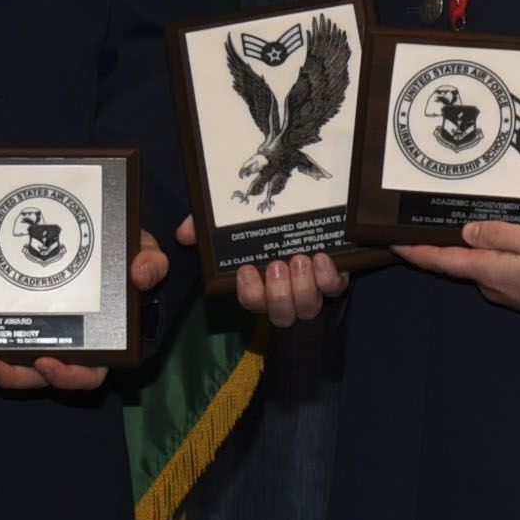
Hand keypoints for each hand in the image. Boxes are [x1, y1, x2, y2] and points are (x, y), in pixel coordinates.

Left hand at [0, 231, 176, 395]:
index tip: (47, 363)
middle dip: (15, 376)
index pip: (89, 373)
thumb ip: (151, 262)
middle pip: (44, 377)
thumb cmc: (125, 253)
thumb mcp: (145, 251)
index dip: (69, 376)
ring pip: (18, 370)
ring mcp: (43, 341)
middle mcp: (71, 348)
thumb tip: (141, 273)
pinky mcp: (20, 330)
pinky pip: (1, 351)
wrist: (102, 238)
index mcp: (104, 340)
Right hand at [194, 209, 348, 327]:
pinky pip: (335, 288)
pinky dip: (329, 277)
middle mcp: (284, 294)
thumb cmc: (259, 223)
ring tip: (300, 260)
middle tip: (278, 266)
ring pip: (308, 307)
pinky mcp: (334, 278)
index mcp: (258, 286)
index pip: (251, 302)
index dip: (250, 293)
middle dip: (279, 294)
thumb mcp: (227, 221)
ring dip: (304, 287)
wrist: (302, 205)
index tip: (246, 271)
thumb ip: (203, 226)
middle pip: (281, 313)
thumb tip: (185, 234)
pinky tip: (323, 258)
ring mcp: (311, 289)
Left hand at [393, 220, 519, 338]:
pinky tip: (517, 242)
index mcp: (490, 272)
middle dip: (451, 242)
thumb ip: (499, 235)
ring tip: (487, 221)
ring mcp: (510, 294)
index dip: (416, 251)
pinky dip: (502, 255)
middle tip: (441, 214)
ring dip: (483, 247)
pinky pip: (504, 270)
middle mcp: (493, 287)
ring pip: (486, 264)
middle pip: (463, 261)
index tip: (393, 242)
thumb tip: (466, 234)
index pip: (443, 261)